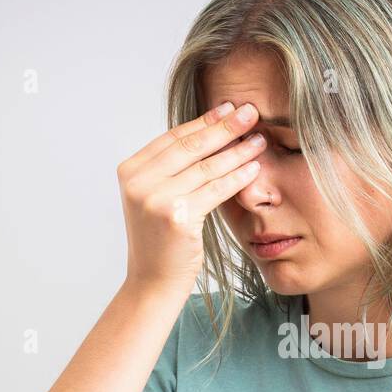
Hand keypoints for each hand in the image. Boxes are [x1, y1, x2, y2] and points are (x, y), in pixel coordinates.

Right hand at [117, 101, 266, 295]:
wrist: (152, 283)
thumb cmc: (161, 242)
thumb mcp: (155, 199)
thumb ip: (170, 170)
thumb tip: (207, 134)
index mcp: (131, 171)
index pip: (173, 138)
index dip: (203, 121)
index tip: (227, 108)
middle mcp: (140, 182)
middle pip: (190, 146)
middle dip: (224, 127)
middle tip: (250, 112)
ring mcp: (156, 199)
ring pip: (207, 167)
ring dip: (237, 150)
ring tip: (260, 138)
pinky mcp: (177, 216)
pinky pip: (216, 190)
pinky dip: (238, 177)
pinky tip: (255, 167)